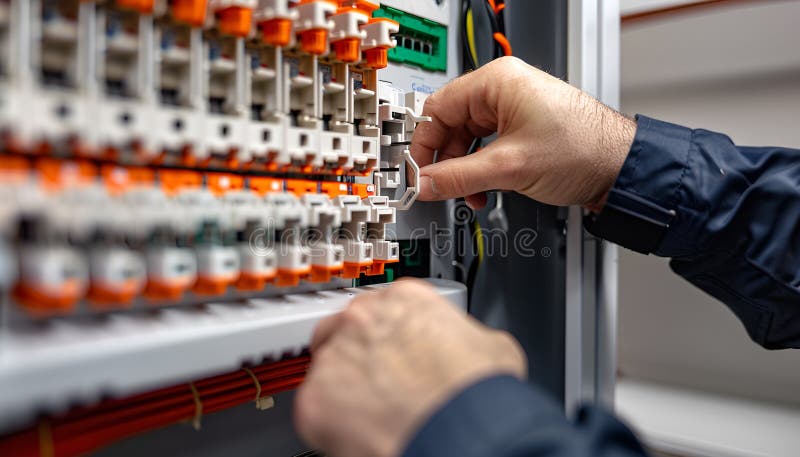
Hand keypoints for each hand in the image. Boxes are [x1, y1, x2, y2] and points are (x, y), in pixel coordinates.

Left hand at [294, 279, 526, 456]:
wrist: (462, 431)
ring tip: (376, 415)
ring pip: (327, 369)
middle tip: (382, 384)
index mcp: (405, 298)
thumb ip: (463, 335)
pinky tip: (362, 432)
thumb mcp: (491, 345)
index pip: (382, 308)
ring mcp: (335, 355)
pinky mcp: (315, 397)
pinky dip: (332, 422)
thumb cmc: (478, 393)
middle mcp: (364, 317)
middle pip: (346, 331)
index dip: (391, 335)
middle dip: (361, 356)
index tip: (395, 352)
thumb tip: (465, 348)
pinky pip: (315, 407)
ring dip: (346, 389)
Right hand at [411, 56, 635, 209]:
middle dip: (447, 162)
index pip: (437, 108)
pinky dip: (482, 169)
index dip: (424, 144)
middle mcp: (504, 89)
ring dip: (465, 170)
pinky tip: (486, 189)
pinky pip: (487, 146)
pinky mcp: (523, 127)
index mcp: (497, 81)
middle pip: (451, 125)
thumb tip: (424, 183)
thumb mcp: (508, 167)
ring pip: (469, 139)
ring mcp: (514, 108)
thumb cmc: (583, 150)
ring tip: (472, 194)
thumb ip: (457, 177)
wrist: (620, 169)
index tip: (418, 172)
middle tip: (441, 188)